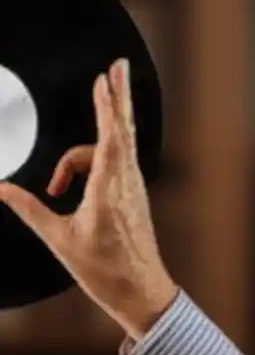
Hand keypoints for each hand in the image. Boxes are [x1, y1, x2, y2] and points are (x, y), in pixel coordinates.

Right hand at [0, 60, 176, 340]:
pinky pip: (114, 160)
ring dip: (104, 124)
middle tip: (118, 66)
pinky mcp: (132, 191)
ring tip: (77, 138)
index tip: (105, 81)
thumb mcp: (59, 239)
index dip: (107, 107)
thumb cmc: (103, 269)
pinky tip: (65, 181)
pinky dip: (93, 156)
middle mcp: (127, 181)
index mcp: (110, 191)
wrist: (141, 289)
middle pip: (122, 129)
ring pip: (115, 144)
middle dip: (117, 95)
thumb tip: (1, 188)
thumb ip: (30, 209)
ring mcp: (133, 185)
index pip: (109, 139)